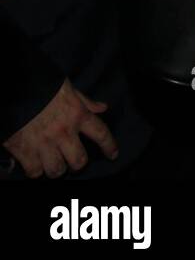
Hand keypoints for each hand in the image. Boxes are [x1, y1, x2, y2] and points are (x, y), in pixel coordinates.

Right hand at [2, 79, 118, 177]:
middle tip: (73, 160)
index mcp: (77, 114)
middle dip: (78, 163)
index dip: (109, 146)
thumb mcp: (69, 89)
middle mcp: (63, 131)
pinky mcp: (24, 151)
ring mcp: (43, 143)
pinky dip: (36, 170)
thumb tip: (102, 108)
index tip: (113, 154)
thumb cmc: (44, 87)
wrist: (16, 88)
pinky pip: (34, 172)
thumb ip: (86, 102)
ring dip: (56, 168)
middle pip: (79, 160)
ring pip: (57, 170)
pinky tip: (35, 163)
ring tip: (53, 163)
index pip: (101, 133)